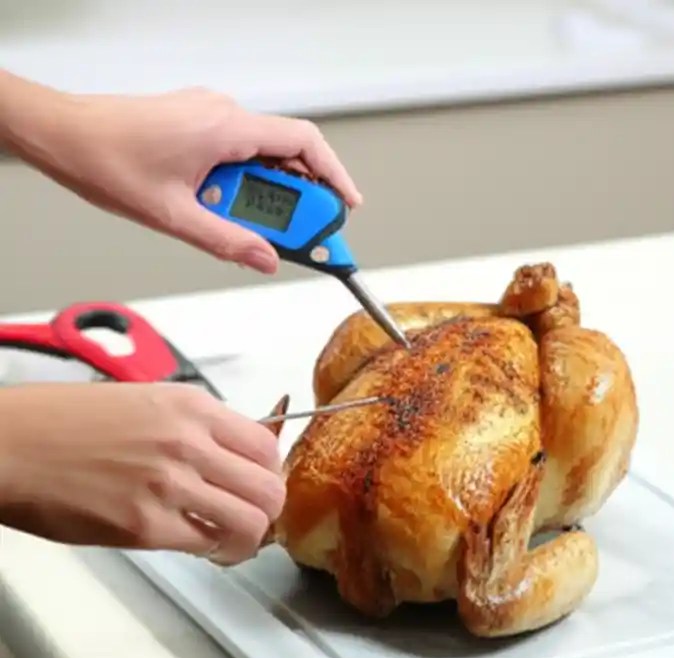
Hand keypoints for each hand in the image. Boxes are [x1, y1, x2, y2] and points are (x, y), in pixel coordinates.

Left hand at [0, 74, 361, 273]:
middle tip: (303, 236)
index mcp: (226, 128)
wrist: (60, 132)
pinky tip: (223, 205)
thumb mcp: (173, 216)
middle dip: (301, 198)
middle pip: (288, 154)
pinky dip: (243, 181)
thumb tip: (266, 258)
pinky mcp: (196, 122)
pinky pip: (238, 150)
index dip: (335, 176)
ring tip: (249, 225)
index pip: (305, 144)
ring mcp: (209, 115)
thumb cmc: (104, 159)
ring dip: (265, 192)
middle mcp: (223, 114)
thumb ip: (228, 241)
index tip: (345, 209)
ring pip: (262, 155)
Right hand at [0, 382, 283, 565]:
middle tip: (252, 519)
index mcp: (192, 408)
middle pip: (268, 488)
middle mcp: (189, 444)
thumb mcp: (144, 402)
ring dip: (248, 539)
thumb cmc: (62, 423)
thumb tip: (228, 456)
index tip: (258, 484)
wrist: (8, 444)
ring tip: (231, 543)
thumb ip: (192, 427)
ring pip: (249, 522)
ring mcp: (169, 485)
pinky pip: (205, 544)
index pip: (266, 446)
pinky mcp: (144, 525)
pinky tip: (203, 548)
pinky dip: (213, 552)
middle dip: (267, 511)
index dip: (268, 472)